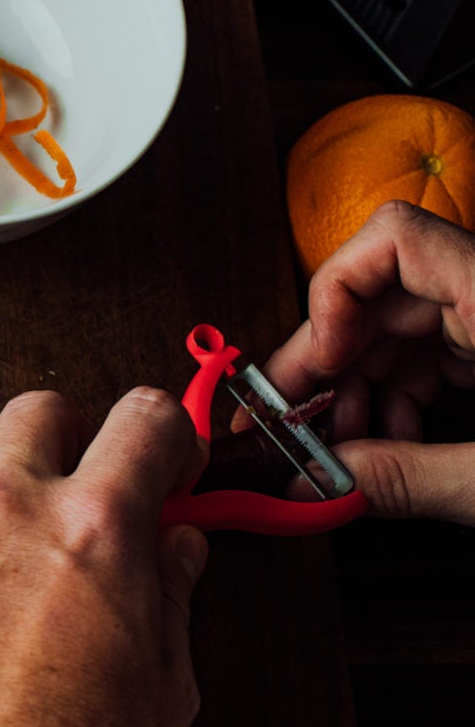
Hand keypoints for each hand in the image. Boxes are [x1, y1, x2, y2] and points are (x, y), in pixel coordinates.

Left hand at [0, 389, 209, 726]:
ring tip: (32, 610)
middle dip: (73, 439)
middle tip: (92, 497)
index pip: (143, 416)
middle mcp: (5, 513)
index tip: (172, 467)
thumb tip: (175, 547)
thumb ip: (170, 593)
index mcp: (93, 524)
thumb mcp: (168, 682)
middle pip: (38, 413)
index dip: (169, 436)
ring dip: (11, 527)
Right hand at [257, 201, 474, 522]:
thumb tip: (322, 486)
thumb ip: (410, 479)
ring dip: (361, 386)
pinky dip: (402, 393)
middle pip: (382, 294)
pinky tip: (395, 440)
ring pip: (402, 326)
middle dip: (330, 362)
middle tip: (289, 418)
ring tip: (346, 443)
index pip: (394, 240)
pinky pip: (437, 349)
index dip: (337, 292)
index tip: (321, 358)